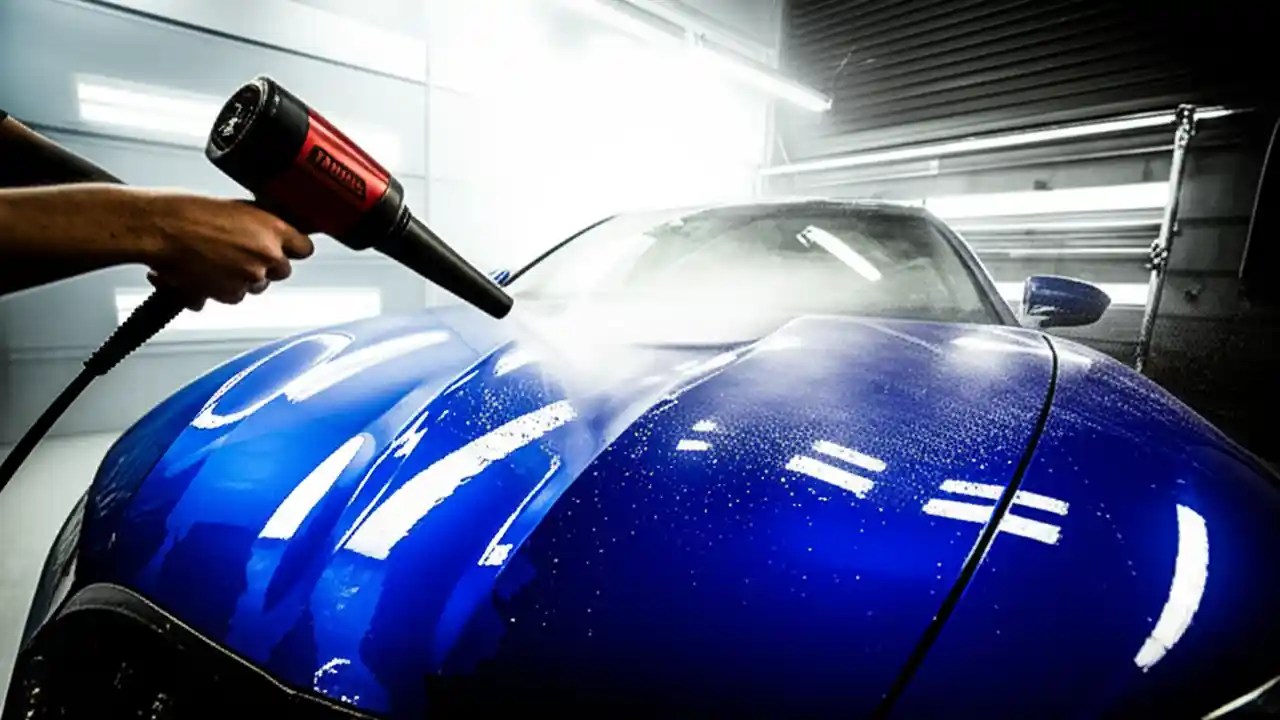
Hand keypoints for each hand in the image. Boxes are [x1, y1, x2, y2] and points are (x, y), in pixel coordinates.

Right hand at [137, 191, 313, 308]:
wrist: (158, 227)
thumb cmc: (187, 211)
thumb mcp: (235, 207)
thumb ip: (258, 224)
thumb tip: (266, 232)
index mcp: (273, 228)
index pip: (305, 247)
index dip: (293, 249)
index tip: (287, 248)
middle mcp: (266, 255)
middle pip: (282, 270)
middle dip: (265, 265)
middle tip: (242, 255)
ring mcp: (249, 277)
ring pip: (257, 286)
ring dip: (241, 278)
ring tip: (215, 261)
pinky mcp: (229, 294)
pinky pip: (233, 296)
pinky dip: (221, 289)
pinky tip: (204, 273)